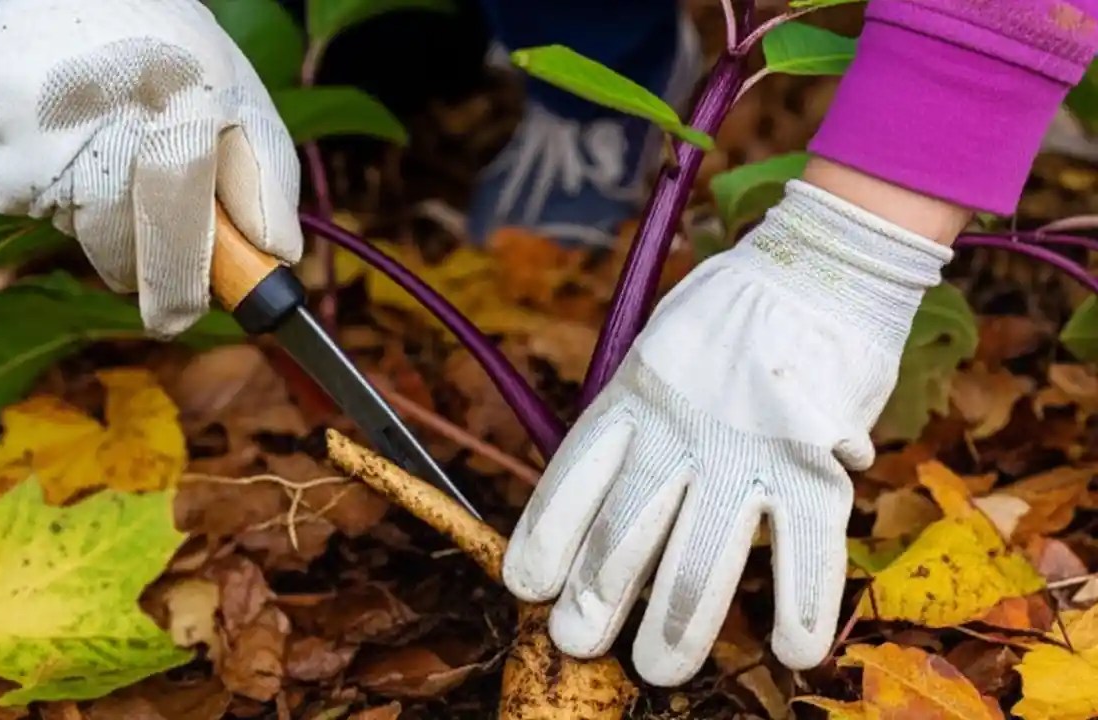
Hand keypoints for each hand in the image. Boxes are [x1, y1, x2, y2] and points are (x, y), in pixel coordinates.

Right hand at [0, 0, 301, 335]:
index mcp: (175, 112)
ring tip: (114, 151)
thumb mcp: (239, 99)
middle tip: (155, 222)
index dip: (178, 283)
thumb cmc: (171, 50)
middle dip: (142, 255)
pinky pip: (28, 201)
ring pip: (73, 227)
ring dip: (98, 213)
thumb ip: (266, 179)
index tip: (179, 318)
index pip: (174, 221)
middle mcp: (100, 127)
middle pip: (116, 246)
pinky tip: (72, 139)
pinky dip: (55, 188)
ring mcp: (36, 137)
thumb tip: (277, 256)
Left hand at [502, 180, 952, 684]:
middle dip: (596, 600)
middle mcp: (677, 434)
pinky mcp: (812, 466)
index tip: (526, 585)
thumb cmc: (728, 318)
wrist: (817, 268)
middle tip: (578, 644)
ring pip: (700, 562)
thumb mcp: (651, 355)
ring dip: (677, 626)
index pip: (570, 482)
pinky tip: (792, 653)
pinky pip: (807, 553)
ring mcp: (745, 455)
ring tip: (659, 671)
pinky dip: (801, 609)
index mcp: (630, 400)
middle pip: (624, 535)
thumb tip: (602, 491)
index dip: (544, 540)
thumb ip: (630, 418)